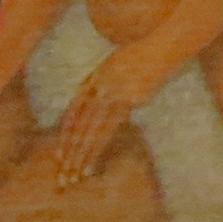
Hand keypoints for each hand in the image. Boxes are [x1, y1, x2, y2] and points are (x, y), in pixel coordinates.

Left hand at [48, 49, 159, 186]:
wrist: (163, 44)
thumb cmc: (140, 56)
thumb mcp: (113, 68)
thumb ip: (98, 86)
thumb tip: (88, 104)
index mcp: (93, 80)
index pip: (72, 114)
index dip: (65, 136)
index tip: (59, 157)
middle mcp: (99, 87)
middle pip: (78, 126)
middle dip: (70, 153)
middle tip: (63, 176)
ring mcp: (113, 93)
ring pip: (92, 131)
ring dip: (82, 156)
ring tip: (76, 176)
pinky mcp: (131, 99)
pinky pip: (110, 128)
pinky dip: (100, 146)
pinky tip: (93, 162)